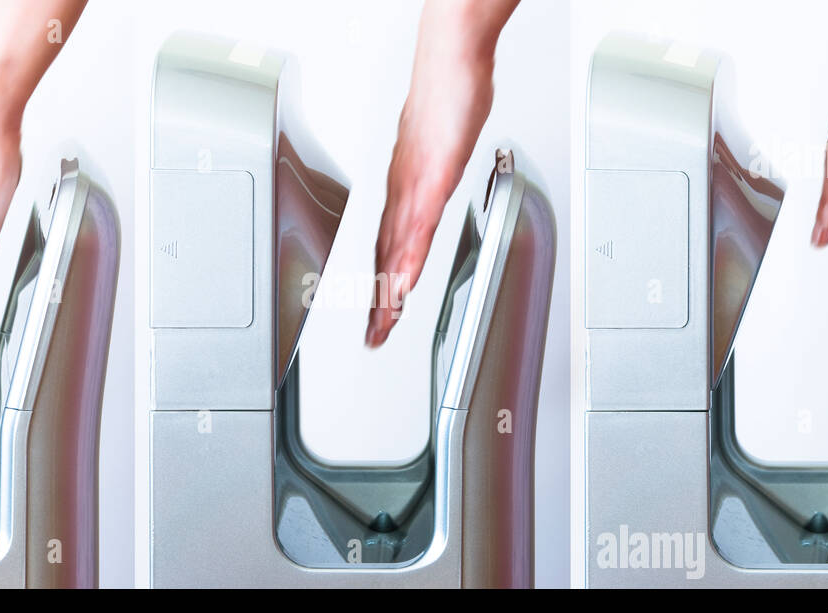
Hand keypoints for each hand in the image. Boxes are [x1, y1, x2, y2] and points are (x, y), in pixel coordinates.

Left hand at [365, 0, 518, 347]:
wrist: (451, 61)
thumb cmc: (448, 97)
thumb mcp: (439, 148)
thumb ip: (433, 175)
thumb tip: (430, 192)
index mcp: (404, 188)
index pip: (389, 245)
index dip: (382, 284)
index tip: (378, 316)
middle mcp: (404, 190)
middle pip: (388, 255)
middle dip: (381, 300)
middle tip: (375, 336)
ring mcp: (416, 185)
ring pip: (398, 246)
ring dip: (390, 288)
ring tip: (386, 322)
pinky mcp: (433, 176)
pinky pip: (420, 224)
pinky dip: (411, 257)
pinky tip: (406, 281)